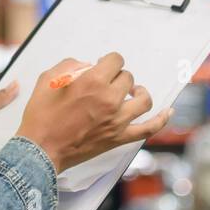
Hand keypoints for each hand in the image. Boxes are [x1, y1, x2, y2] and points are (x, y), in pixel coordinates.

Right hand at [15, 53, 171, 175]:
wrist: (40, 149)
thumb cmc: (41, 115)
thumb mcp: (48, 79)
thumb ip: (71, 65)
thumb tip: (87, 66)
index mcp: (93, 81)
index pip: (116, 60)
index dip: (108, 61)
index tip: (102, 65)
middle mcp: (110, 99)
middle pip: (128, 78)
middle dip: (117, 77)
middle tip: (105, 84)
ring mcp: (118, 120)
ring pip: (143, 98)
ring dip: (138, 91)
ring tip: (132, 92)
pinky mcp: (119, 137)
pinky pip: (149, 128)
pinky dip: (161, 119)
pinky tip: (168, 111)